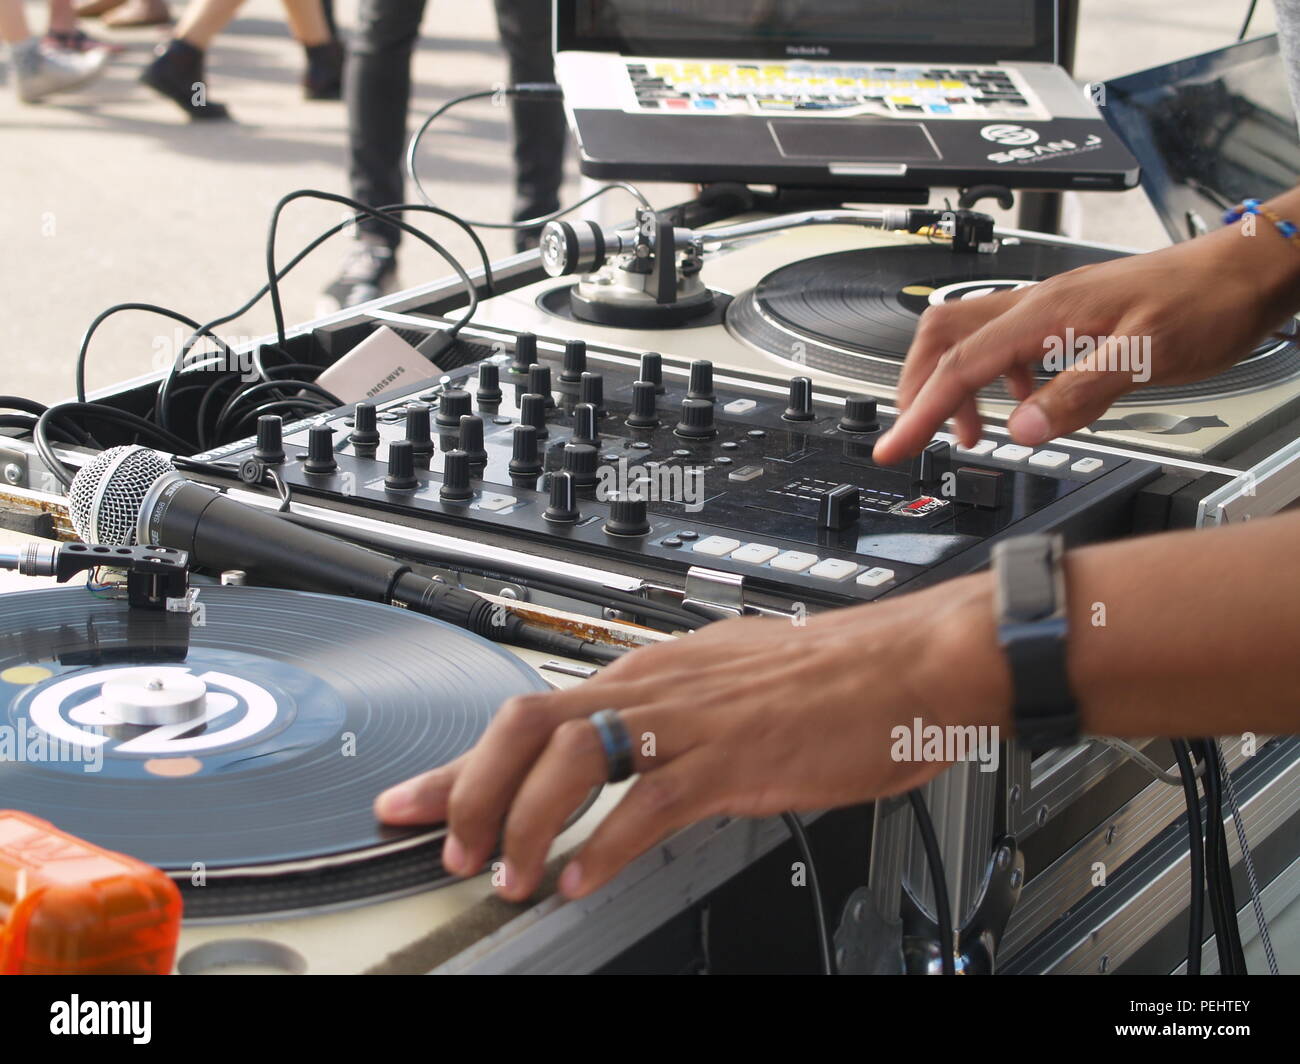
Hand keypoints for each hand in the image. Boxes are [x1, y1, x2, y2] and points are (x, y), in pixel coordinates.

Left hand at [374, 574, 1007, 900]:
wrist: (909, 663)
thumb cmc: (832, 677)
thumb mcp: (730, 687)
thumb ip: (674, 718)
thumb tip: (636, 755)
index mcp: (653, 673)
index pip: (534, 710)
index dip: (466, 760)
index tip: (419, 795)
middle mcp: (657, 687)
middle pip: (529, 722)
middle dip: (471, 787)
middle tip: (442, 842)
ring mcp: (692, 721)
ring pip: (575, 757)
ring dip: (526, 822)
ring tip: (509, 876)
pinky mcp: (735, 759)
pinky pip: (651, 803)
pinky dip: (605, 846)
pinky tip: (583, 879)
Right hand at [872, 224, 1299, 464]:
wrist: (1249, 270)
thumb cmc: (1208, 303)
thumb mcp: (1147, 356)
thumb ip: (1079, 393)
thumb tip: (1022, 429)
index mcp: (1045, 314)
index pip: (959, 365)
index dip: (920, 410)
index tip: (894, 446)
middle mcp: (1036, 305)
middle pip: (940, 336)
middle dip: (917, 387)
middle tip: (914, 434)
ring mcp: (1049, 309)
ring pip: (967, 338)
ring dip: (953, 385)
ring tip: (970, 431)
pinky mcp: (1065, 318)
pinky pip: (1005, 345)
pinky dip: (994, 381)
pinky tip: (1023, 404)